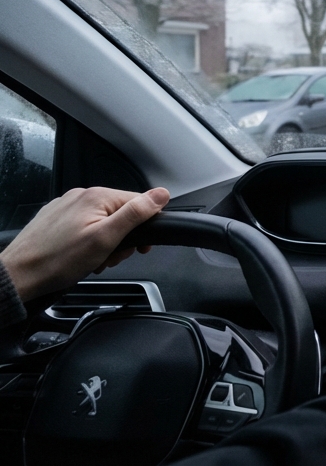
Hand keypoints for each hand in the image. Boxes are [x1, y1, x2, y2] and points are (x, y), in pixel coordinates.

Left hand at [0, 187, 168, 301]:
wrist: (19, 275)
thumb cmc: (57, 261)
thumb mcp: (106, 239)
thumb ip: (135, 214)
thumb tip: (161, 194)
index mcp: (97, 196)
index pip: (138, 202)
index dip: (145, 227)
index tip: (141, 248)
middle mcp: (81, 196)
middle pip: (120, 213)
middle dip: (122, 238)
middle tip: (110, 257)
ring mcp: (66, 206)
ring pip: (102, 221)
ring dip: (105, 242)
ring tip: (93, 259)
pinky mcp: (55, 218)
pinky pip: (83, 225)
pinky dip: (88, 241)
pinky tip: (80, 255)